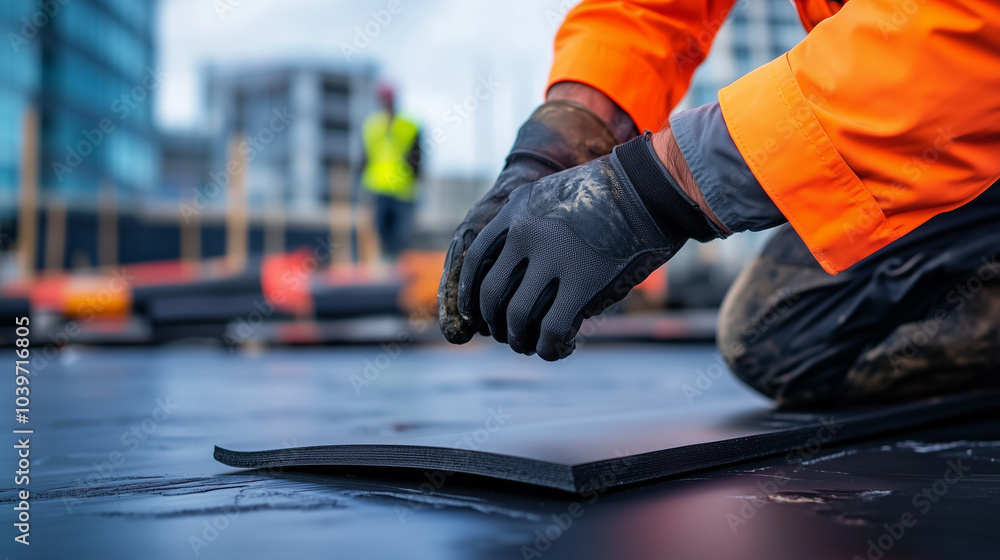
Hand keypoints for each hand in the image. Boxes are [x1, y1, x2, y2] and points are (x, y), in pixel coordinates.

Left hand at [457, 134, 721, 359]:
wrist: (652, 184)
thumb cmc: (612, 191)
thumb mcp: (557, 192)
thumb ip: (531, 222)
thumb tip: (516, 267)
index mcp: (517, 211)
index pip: (475, 262)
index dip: (470, 297)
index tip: (476, 316)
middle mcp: (527, 233)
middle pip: (491, 296)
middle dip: (496, 325)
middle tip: (511, 335)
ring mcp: (554, 257)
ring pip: (517, 318)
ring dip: (521, 341)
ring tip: (533, 346)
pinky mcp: (584, 280)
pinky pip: (553, 330)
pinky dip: (551, 348)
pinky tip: (564, 347)